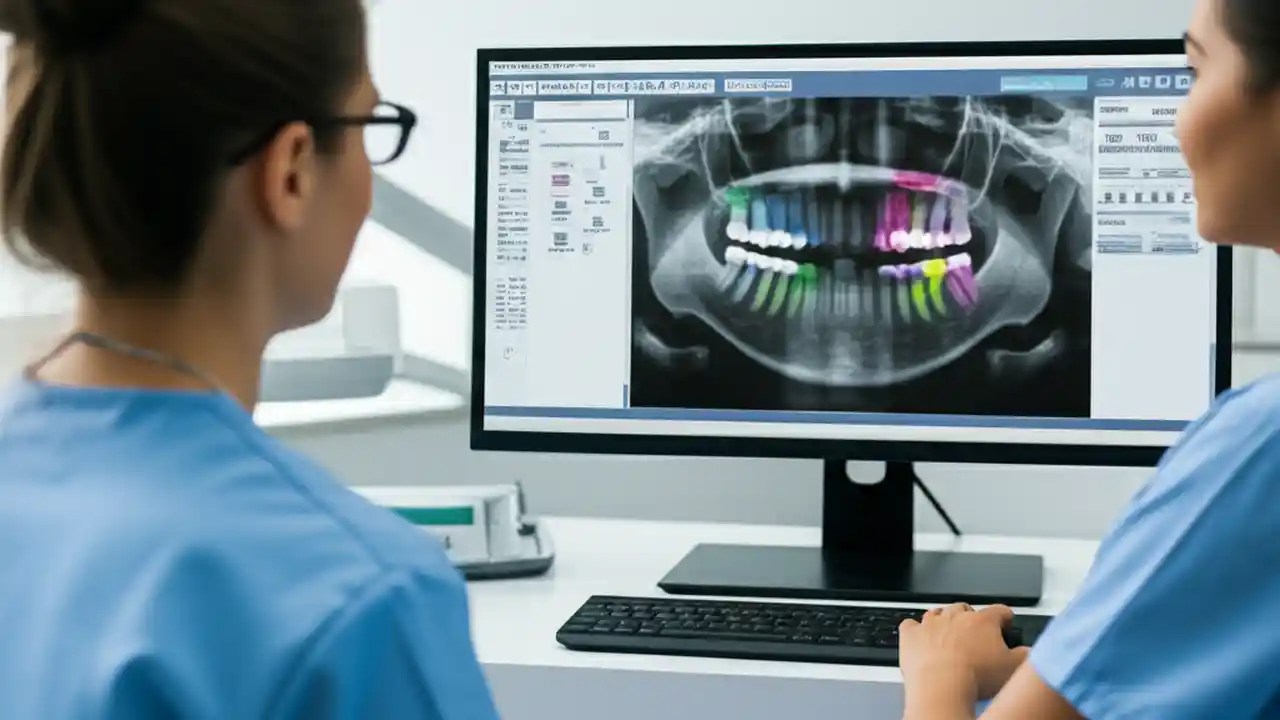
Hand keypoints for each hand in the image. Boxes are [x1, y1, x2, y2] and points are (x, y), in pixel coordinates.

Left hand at [899, 603, 1030, 700]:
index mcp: (983, 621)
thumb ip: (1025, 656)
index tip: (1006, 621)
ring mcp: (931, 623)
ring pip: (938, 613)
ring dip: (943, 621)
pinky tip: (920, 636)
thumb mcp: (1014, 668)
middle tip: (975, 635)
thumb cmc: (976, 677)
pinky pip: (910, 624)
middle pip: (965, 609)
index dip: (1005, 617)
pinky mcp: (911, 635)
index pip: (999, 611)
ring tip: (949, 635)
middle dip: (971, 618)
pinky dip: (915, 630)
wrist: (942, 685)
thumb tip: (1030, 653)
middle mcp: (955, 616)